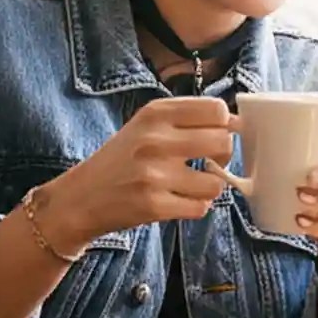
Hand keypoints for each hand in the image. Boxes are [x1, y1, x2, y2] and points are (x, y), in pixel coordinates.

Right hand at [41, 97, 233, 252]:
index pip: (217, 110)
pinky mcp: (153, 205)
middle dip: (223, 155)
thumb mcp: (146, 126)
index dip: (226, 125)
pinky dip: (196, 207)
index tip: (217, 135)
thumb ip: (187, 119)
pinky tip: (179, 201)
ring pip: (216, 181)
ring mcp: (154, 174)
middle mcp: (155, 140)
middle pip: (223, 142)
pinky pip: (200, 207)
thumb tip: (237, 123)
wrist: (81, 198)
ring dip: (210, 187)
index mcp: (156, 114)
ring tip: (191, 185)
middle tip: (209, 162)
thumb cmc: (122, 159)